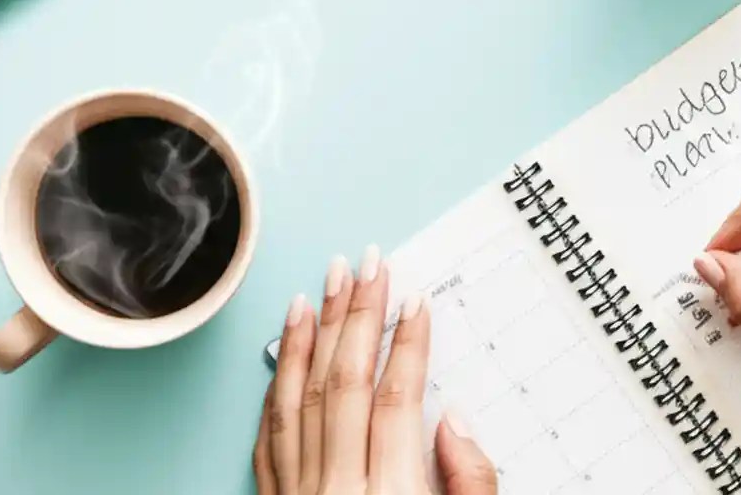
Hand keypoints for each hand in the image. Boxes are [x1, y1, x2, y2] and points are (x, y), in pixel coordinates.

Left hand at [253, 247, 496, 494]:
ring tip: (320, 291)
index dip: (409, 346)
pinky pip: (270, 436)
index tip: (415, 303)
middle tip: (367, 268)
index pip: (397, 400)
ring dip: (310, 338)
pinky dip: (278, 388)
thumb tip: (453, 422)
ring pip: (300, 400)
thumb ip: (470, 482)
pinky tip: (286, 352)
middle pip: (345, 384)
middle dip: (358, 317)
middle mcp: (337, 490)